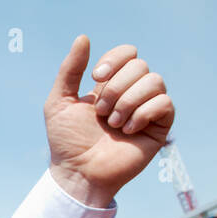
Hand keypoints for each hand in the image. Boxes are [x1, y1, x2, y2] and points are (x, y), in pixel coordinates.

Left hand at [43, 35, 175, 206]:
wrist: (78, 173)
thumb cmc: (67, 142)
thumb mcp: (59, 103)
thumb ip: (69, 70)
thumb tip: (83, 38)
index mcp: (111, 84)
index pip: (128, 53)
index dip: (115, 59)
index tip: (96, 78)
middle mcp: (132, 93)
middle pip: (140, 65)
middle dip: (116, 88)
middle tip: (100, 113)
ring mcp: (147, 108)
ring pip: (154, 80)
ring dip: (128, 102)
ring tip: (113, 124)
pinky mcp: (160, 125)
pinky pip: (164, 102)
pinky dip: (143, 113)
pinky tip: (127, 130)